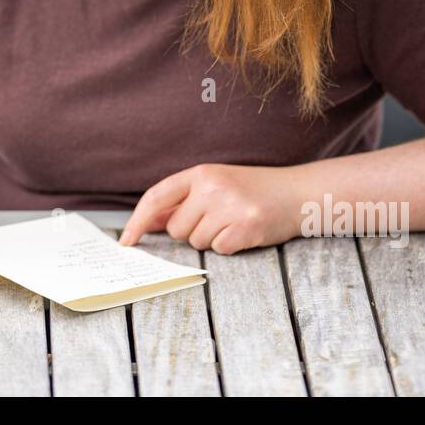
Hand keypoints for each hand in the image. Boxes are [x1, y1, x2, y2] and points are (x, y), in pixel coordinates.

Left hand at [117, 163, 303, 253]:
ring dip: (211, 239)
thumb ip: (182, 201)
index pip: (157, 197)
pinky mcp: (244, 227)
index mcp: (201, 173)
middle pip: (176, 228)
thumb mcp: (216, 186)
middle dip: (191, 231)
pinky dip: (229, 247)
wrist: (297, 194)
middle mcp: (212, 188)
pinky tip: (244, 232)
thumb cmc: (253, 191)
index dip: (138, 220)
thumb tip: (148, 222)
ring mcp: (229, 207)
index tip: (127, 240)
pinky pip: (218, 250)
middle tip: (218, 219)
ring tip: (233, 223)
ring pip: (195, 242)